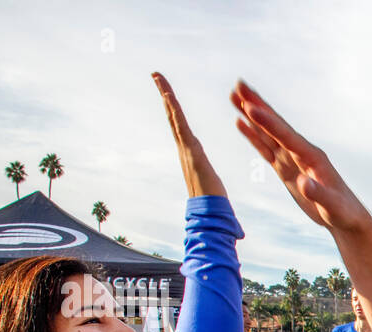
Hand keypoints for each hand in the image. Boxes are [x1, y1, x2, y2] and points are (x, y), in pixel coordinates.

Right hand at [153, 73, 225, 197]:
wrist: (211, 216)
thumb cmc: (214, 206)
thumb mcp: (214, 188)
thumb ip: (212, 186)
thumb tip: (214, 194)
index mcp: (192, 154)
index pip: (181, 126)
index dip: (174, 109)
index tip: (168, 93)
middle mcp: (185, 150)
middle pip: (173, 117)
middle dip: (165, 95)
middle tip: (156, 75)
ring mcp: (186, 150)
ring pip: (174, 118)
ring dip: (166, 96)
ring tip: (158, 77)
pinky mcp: (192, 152)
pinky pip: (181, 126)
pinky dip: (174, 110)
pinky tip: (168, 96)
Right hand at [230, 81, 366, 234]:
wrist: (347, 217)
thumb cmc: (342, 211)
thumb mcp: (331, 206)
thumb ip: (318, 193)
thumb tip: (303, 183)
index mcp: (311, 157)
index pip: (285, 136)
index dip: (267, 122)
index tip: (249, 106)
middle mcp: (300, 152)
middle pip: (274, 125)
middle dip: (256, 105)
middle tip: (238, 84)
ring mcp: (292, 159)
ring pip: (267, 132)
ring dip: (251, 115)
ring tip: (234, 96)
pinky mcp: (286, 168)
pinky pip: (266, 148)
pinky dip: (253, 135)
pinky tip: (241, 123)